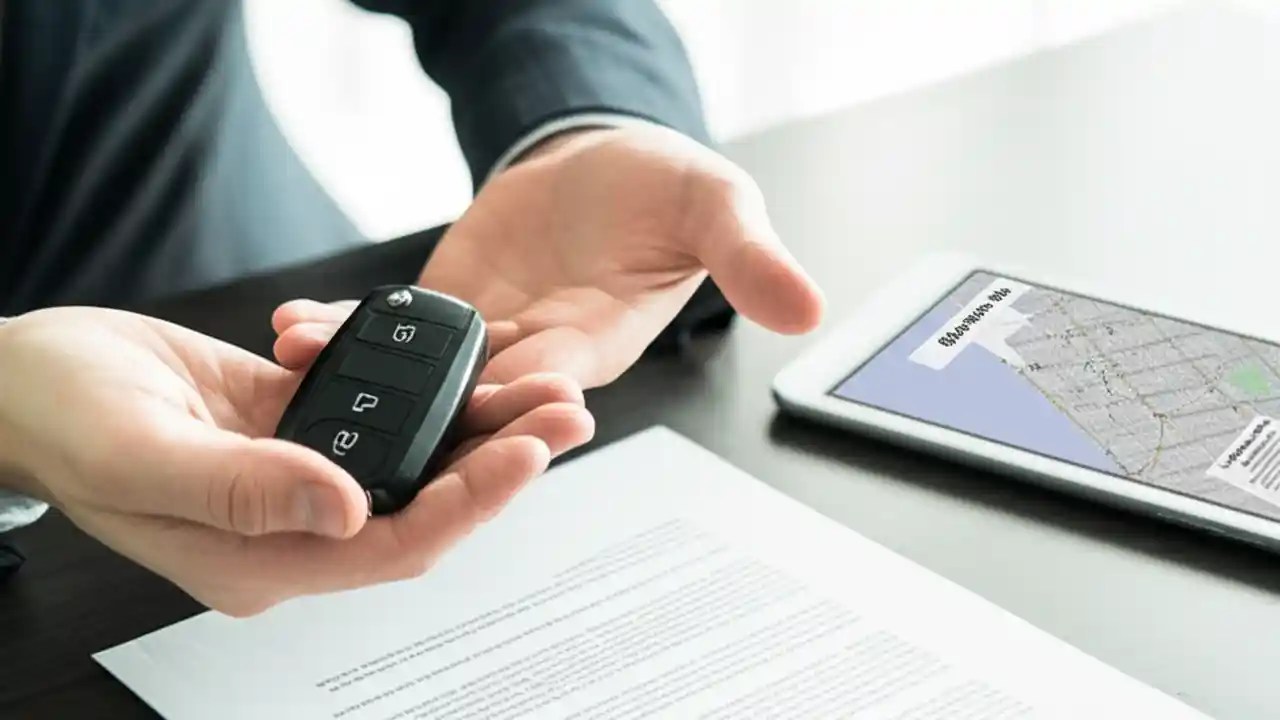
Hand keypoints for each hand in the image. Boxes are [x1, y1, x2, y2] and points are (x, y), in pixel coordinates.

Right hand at [0, 307, 592, 615]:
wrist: (27, 376)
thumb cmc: (62, 417)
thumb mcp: (143, 453)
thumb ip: (244, 487)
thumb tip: (346, 508)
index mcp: (259, 561)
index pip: (391, 547)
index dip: (467, 504)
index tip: (526, 454)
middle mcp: (290, 529)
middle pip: (420, 505)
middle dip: (498, 462)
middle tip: (566, 410)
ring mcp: (296, 477)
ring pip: (410, 460)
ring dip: (474, 424)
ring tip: (539, 382)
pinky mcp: (294, 426)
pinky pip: (376, 414)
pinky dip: (423, 390)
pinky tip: (463, 359)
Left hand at [271, 124, 823, 387]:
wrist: (602, 162)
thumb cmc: (661, 189)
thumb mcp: (715, 207)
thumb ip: (749, 258)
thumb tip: (810, 307)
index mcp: (597, 345)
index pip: (561, 383)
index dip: (530, 398)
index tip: (495, 400)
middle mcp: (533, 354)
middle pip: (473, 397)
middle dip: (420, 411)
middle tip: (365, 419)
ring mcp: (481, 336)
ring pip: (416, 374)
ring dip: (362, 378)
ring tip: (305, 362)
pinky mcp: (441, 307)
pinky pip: (388, 332)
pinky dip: (345, 334)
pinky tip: (297, 332)